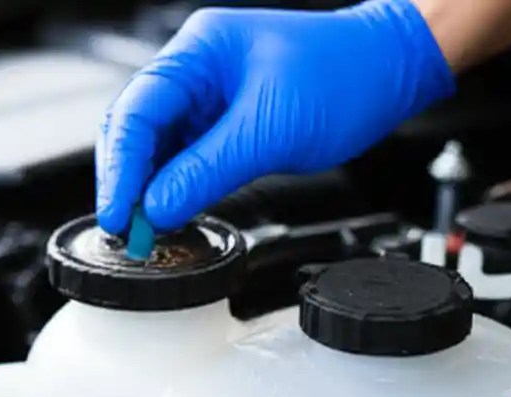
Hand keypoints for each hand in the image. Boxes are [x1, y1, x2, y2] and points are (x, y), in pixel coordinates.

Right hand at [96, 0, 454, 234]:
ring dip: (147, 187)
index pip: (137, 112)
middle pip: (135, 128)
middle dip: (126, 180)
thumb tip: (160, 206)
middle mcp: (195, 68)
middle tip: (126, 229)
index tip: (119, 214)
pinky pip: (185, 155)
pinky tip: (170, 209)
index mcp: (199, 51)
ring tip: (144, 228)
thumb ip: (207, 170)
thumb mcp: (270, 130)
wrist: (391, 69)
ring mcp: (208, 94)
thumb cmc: (344, 75)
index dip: (121, 169)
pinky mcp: (224, 120)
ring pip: (157, 145)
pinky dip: (174, 185)